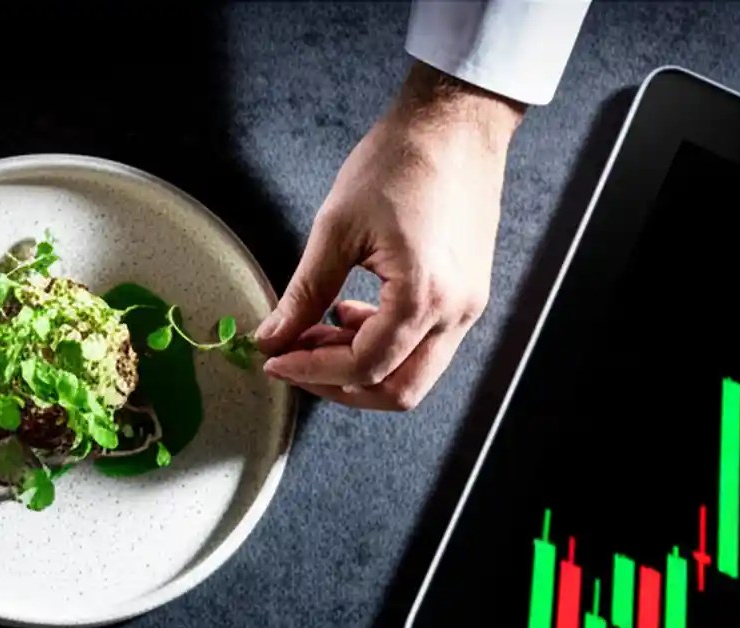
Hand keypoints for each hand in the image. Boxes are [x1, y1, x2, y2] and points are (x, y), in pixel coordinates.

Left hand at [255, 63, 523, 410]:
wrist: (455, 124)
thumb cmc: (399, 161)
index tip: (273, 360)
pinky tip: (350, 314)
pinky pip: (426, 347)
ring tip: (317, 333)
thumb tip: (271, 337)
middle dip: (339, 386)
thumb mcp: (336, 227)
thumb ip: (304, 292)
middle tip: (294, 360)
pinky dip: (384, 347)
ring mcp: (468, 307)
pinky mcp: (468, 296)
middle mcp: (456, 312)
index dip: (311, 371)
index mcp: (424, 295)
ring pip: (414, 375)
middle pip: (397, 391)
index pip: (362, 366)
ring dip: (361, 368)